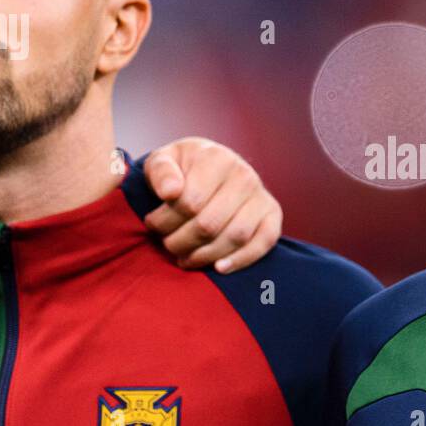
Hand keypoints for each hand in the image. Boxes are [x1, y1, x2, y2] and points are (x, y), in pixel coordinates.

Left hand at [141, 137, 282, 271]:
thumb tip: (171, 192)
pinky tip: (219, 268)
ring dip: (204, 255)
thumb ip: (160, 172)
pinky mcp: (272, 215)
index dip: (164, 221)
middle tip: (167, 244)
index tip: (152, 224)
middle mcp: (244, 175)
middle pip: (210, 224)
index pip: (189, 202)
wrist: (210, 167)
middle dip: (181, 242)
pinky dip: (242, 259)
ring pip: (235, 236)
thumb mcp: (162, 161)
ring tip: (184, 257)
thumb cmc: (181, 169)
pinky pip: (264, 242)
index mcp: (216, 158)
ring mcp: (261, 195)